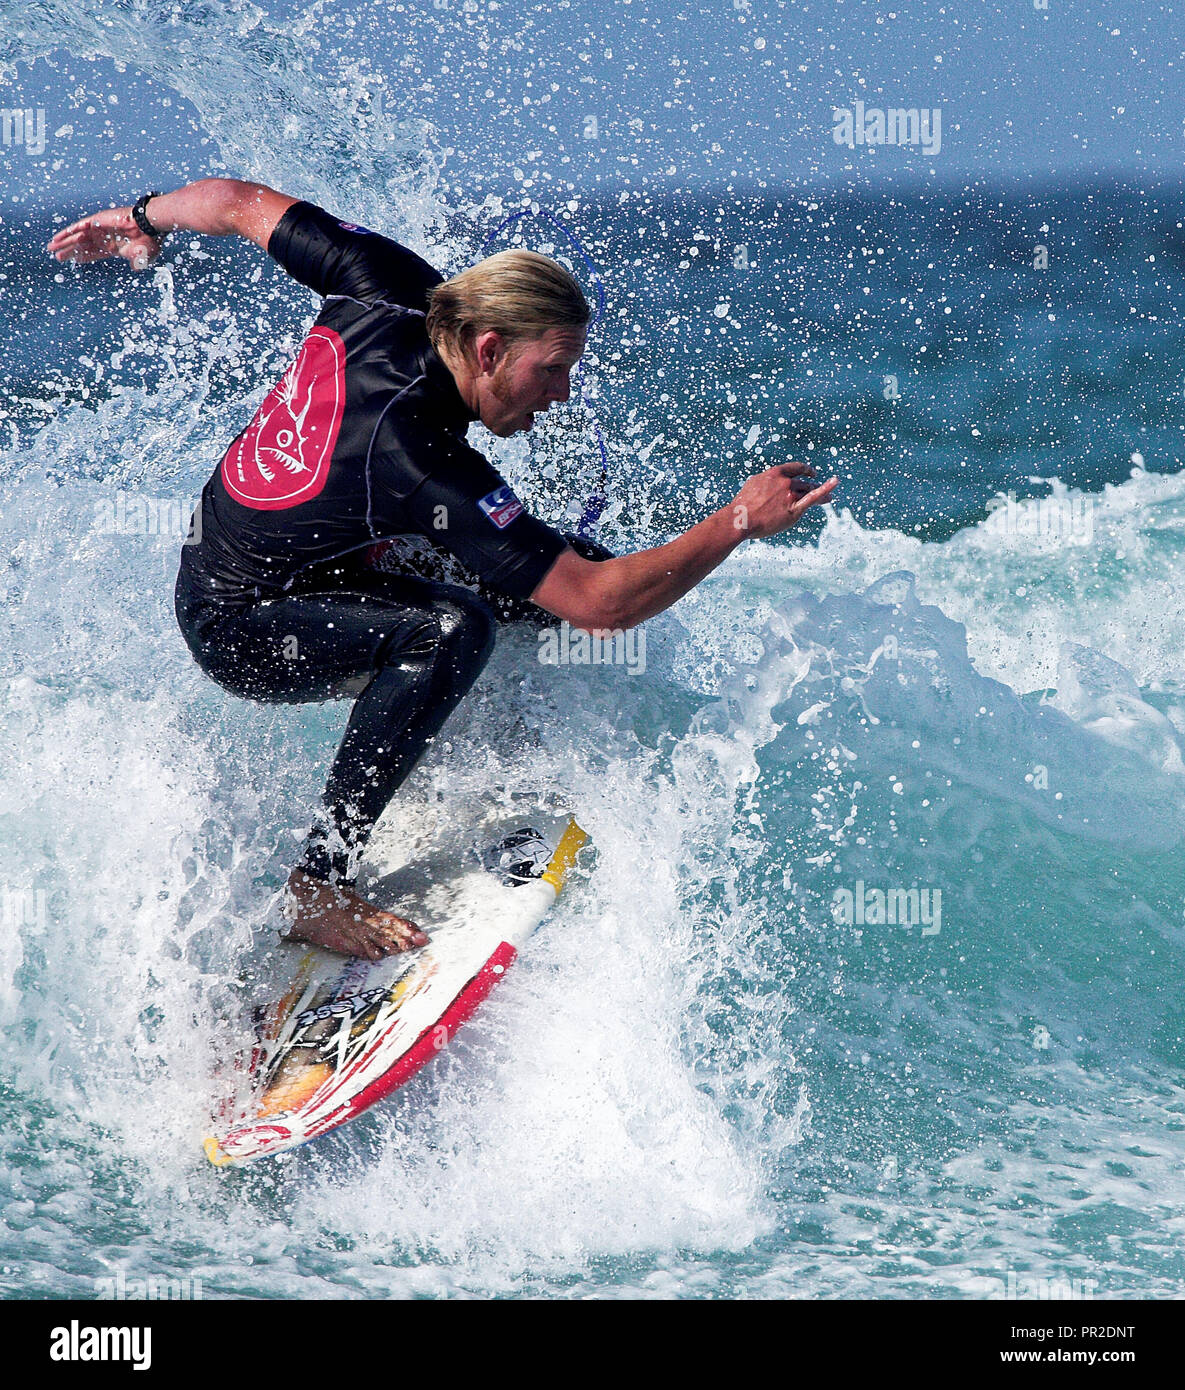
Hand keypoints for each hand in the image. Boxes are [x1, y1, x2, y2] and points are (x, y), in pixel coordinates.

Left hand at [46, 206, 162, 270]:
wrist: (149, 226)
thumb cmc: (149, 241)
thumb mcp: (142, 257)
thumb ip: (136, 263)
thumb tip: (135, 269)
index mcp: (113, 247)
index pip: (93, 253)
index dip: (82, 257)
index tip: (72, 261)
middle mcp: (103, 237)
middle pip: (82, 246)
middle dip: (69, 251)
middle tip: (57, 256)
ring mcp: (99, 229)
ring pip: (77, 237)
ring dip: (64, 242)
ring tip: (51, 247)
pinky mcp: (96, 221)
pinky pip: (79, 227)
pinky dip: (68, 232)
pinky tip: (58, 237)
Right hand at [728, 461, 838, 539]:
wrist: (741, 519)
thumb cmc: (743, 504)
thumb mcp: (754, 484)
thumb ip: (767, 481)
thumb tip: (772, 481)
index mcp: (775, 473)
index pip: (795, 468)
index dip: (805, 469)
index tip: (811, 472)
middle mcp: (785, 482)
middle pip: (803, 483)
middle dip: (813, 486)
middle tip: (821, 489)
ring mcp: (791, 495)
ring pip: (809, 492)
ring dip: (821, 493)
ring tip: (829, 498)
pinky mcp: (794, 510)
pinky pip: (812, 499)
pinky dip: (824, 491)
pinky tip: (833, 488)